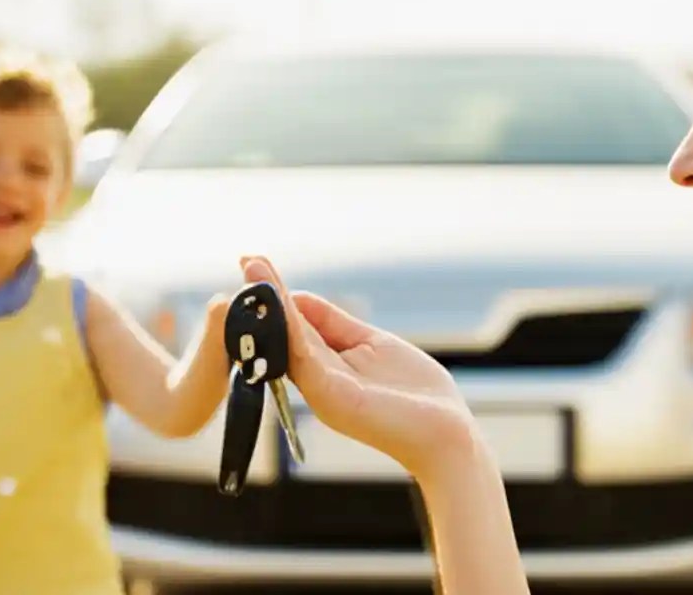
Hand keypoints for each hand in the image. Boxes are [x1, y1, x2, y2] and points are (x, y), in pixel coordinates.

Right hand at [239, 255, 479, 484]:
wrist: (444, 435)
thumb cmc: (416, 396)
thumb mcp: (372, 345)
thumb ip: (336, 325)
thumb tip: (300, 298)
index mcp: (327, 365)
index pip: (298, 322)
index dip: (281, 294)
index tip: (259, 264)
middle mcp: (317, 378)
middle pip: (286, 329)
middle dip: (266, 293)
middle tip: (247, 258)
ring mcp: (321, 388)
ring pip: (288, 337)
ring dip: (271, 301)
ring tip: (254, 266)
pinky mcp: (331, 395)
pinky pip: (304, 352)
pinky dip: (289, 322)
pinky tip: (278, 296)